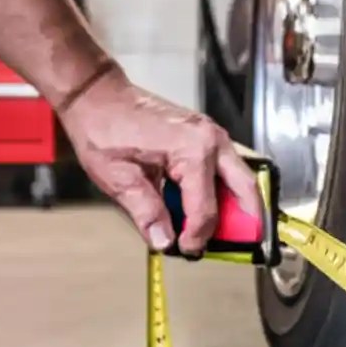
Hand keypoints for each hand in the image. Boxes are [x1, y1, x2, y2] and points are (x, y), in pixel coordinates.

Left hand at [57, 67, 261, 254]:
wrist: (98, 96)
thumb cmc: (105, 127)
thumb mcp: (119, 178)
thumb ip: (146, 213)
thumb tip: (165, 241)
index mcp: (192, 150)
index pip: (205, 208)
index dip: (197, 236)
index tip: (187, 250)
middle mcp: (210, 140)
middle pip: (245, 189)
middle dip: (247, 221)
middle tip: (245, 246)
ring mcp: (211, 135)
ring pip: (240, 178)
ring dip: (237, 206)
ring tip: (226, 232)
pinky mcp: (205, 136)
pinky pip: (226, 169)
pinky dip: (224, 191)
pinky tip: (207, 208)